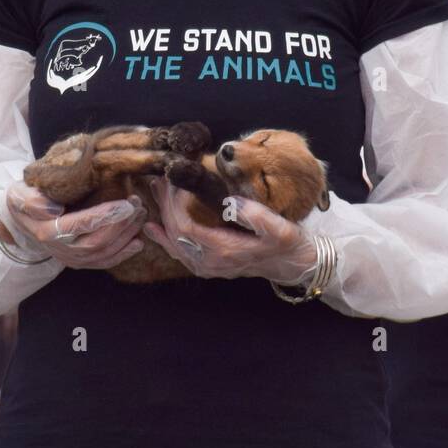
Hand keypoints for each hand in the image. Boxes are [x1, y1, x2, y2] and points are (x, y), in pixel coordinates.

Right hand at [0, 181, 149, 272]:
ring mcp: (70, 258)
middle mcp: (60, 249)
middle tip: (138, 205)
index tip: (126, 204)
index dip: (106, 216)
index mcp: (47, 231)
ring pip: (103, 253)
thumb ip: (31, 201)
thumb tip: (52, 210)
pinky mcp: (78, 261)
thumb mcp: (19, 193)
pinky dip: (122, 254)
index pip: (81, 224)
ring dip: (126, 236)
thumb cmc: (23, 199)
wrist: (20, 219)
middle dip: (122, 225)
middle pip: (97, 242)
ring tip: (141, 217)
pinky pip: (103, 262)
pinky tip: (137, 243)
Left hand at [144, 179, 317, 283]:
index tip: (173, 181)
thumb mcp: (279, 227)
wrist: (294, 265)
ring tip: (155, 192)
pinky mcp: (209, 265)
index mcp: (224, 251)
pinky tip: (153, 227)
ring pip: (174, 243)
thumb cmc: (287, 243)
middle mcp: (211, 263)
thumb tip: (231, 201)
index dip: (174, 205)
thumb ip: (255, 215)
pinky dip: (164, 238)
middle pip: (176, 234)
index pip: (186, 227)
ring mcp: (208, 267)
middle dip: (165, 205)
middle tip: (160, 180)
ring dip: (162, 217)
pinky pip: (180, 252)